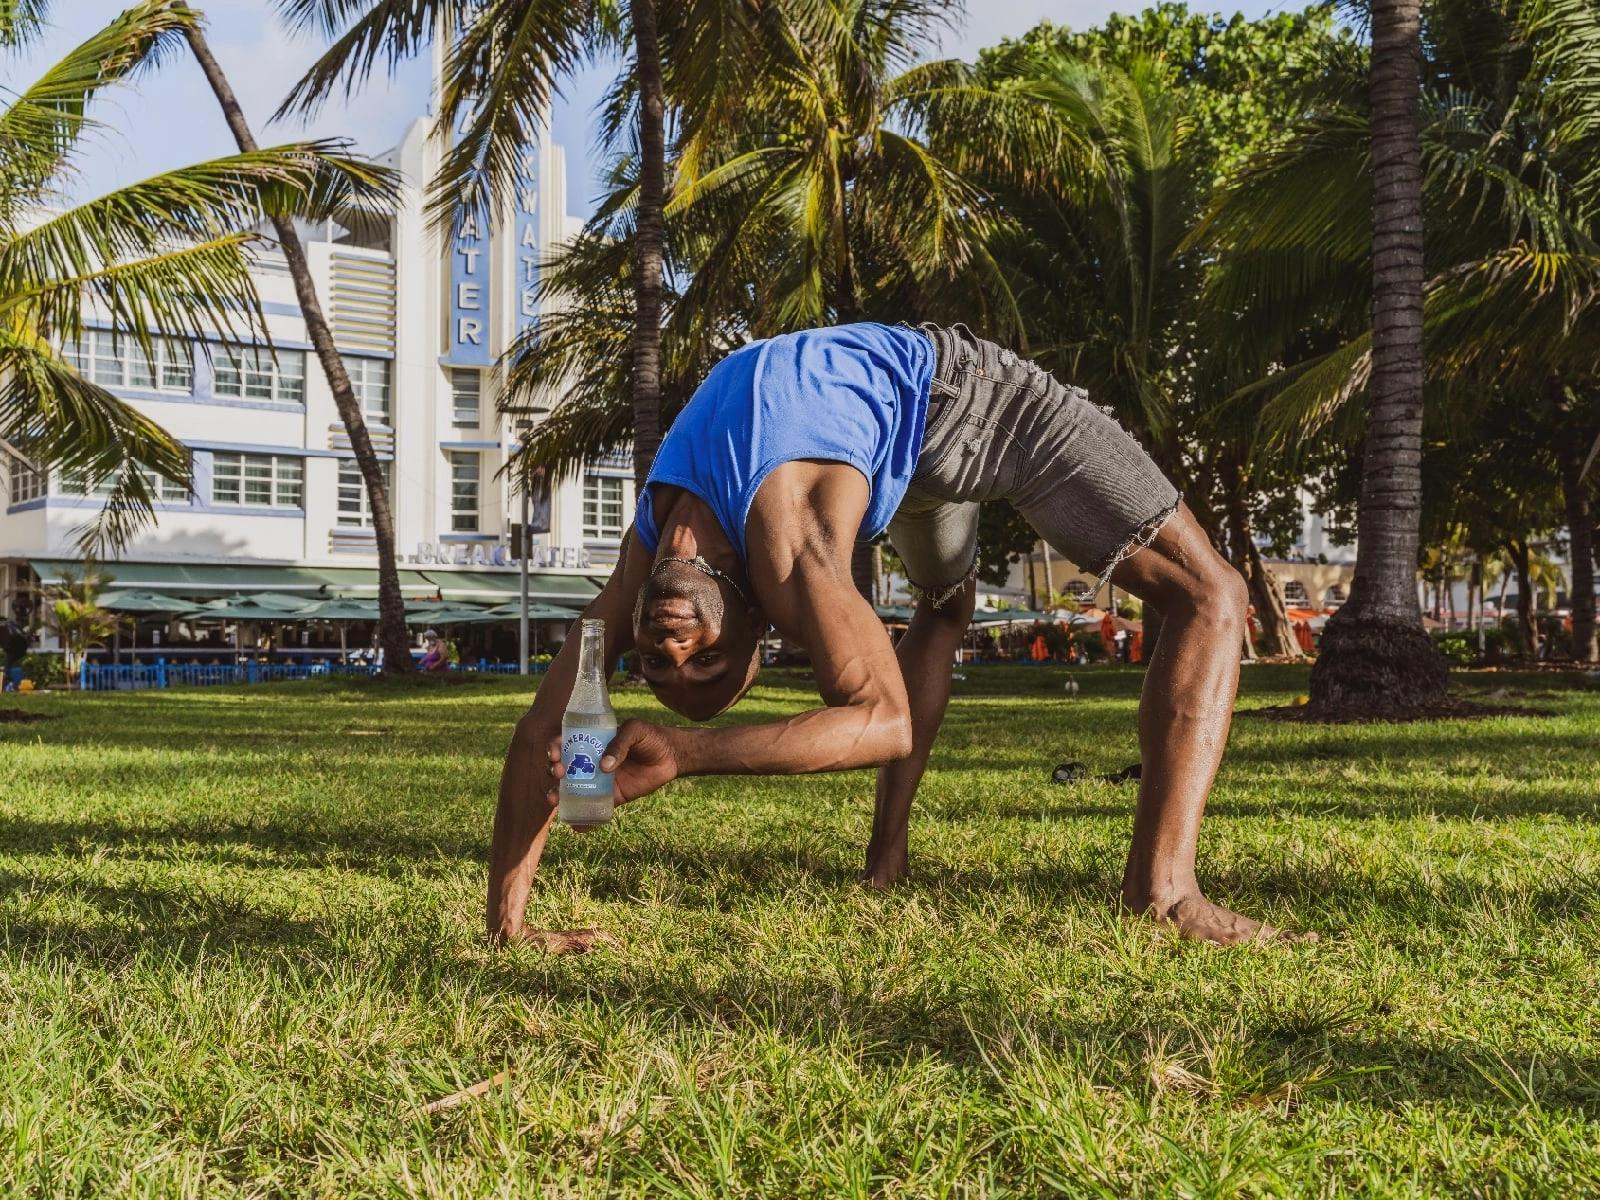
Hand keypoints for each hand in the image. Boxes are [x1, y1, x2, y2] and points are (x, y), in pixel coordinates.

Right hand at [544, 719, 682, 811]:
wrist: (671, 755)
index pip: (565, 743)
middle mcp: (590, 761)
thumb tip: (605, 766)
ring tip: (555, 800)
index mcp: (592, 741)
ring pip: (572, 790)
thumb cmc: (650, 736)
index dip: (554, 748)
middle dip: (553, 772)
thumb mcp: (635, 731)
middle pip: (563, 768)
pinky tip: (576, 825)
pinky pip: (593, 809)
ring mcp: (599, 781)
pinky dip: (583, 819)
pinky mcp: (611, 797)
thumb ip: (620, 743)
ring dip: (559, 796)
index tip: (555, 754)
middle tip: (558, 774)